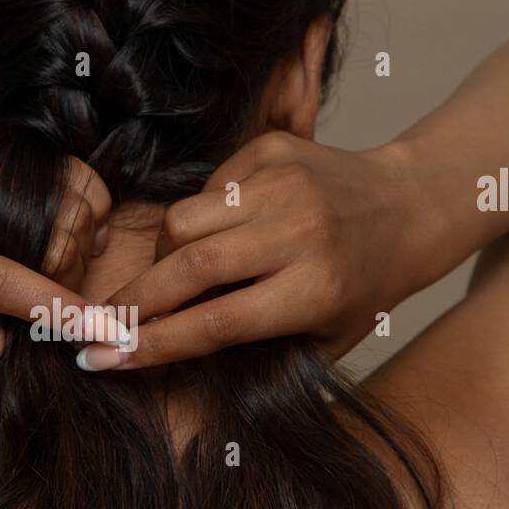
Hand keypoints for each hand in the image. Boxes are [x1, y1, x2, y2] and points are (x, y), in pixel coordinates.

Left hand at [0, 151, 111, 362]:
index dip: (52, 306)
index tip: (99, 329)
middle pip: (53, 247)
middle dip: (73, 285)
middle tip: (61, 303)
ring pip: (74, 211)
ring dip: (83, 250)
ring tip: (62, 269)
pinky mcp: (5, 156)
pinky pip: (76, 178)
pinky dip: (91, 207)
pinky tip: (77, 232)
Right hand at [97, 130, 427, 368]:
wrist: (407, 207)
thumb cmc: (361, 288)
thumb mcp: (322, 339)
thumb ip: (252, 351)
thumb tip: (158, 356)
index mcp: (314, 290)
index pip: (215, 322)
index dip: (153, 344)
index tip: (103, 359)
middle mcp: (298, 232)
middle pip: (189, 266)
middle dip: (135, 300)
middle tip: (101, 322)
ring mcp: (282, 184)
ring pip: (184, 219)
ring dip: (162, 256)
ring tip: (172, 277)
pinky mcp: (271, 150)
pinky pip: (204, 191)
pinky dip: (196, 221)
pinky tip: (217, 235)